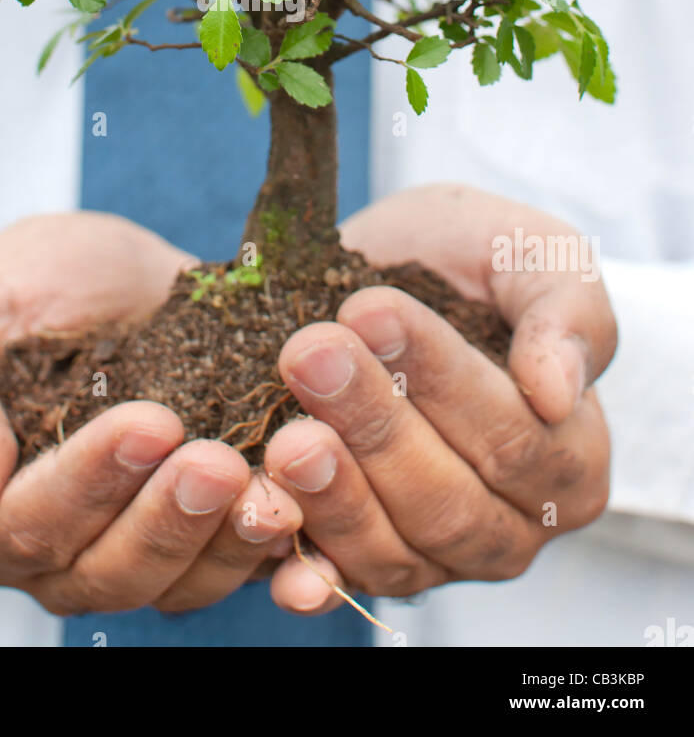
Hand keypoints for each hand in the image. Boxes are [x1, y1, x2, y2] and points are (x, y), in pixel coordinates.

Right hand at [0, 213, 300, 614]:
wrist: (111, 270)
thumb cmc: (25, 285)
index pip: (25, 528)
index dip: (86, 484)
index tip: (150, 422)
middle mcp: (61, 551)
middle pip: (107, 573)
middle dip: (167, 519)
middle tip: (217, 460)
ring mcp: (140, 548)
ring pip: (180, 585)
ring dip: (229, 541)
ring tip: (276, 484)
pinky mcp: (210, 533)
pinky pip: (244, 565)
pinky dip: (282, 547)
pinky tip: (310, 505)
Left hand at [263, 183, 615, 614]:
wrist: (390, 272)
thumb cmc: (476, 260)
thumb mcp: (538, 256)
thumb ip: (567, 314)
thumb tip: (557, 391)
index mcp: (570, 464)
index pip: (512, 435)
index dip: (440, 377)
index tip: (369, 309)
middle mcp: (509, 528)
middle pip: (446, 499)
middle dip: (372, 424)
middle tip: (308, 354)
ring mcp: (434, 557)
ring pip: (389, 548)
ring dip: (331, 491)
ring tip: (284, 433)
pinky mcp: (362, 565)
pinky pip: (334, 581)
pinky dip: (303, 568)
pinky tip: (267, 528)